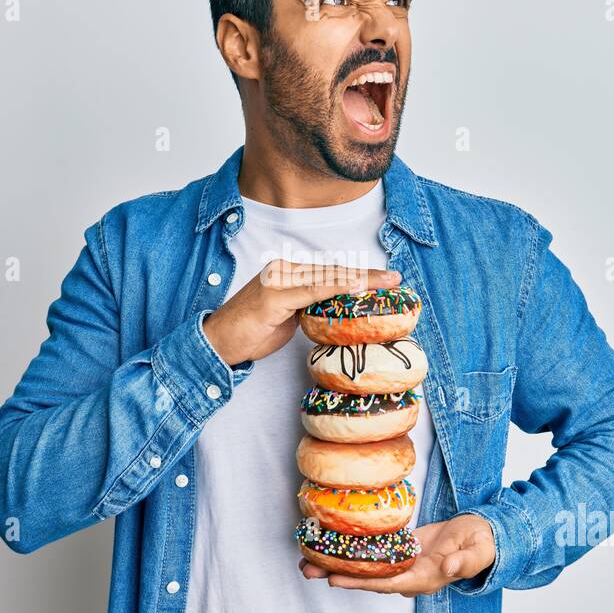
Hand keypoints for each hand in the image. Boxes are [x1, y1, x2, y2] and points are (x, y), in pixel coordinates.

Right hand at [202, 260, 400, 366]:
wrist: (216, 342)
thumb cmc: (250, 333)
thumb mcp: (287, 318)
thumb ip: (309, 309)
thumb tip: (335, 314)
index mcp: (288, 273)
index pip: (330, 273)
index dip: (359, 276)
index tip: (386, 280)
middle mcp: (284, 270)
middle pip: (333, 271)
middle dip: (367, 277)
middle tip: (397, 279)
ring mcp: (278, 280)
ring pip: (326, 277)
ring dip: (359, 280)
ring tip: (386, 283)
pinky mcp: (273, 295)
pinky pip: (312, 290)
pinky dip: (336, 288)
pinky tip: (355, 289)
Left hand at [299, 514, 495, 595]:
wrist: (483, 536)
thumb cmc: (482, 543)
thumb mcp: (478, 550)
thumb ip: (464, 561)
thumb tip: (449, 568)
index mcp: (425, 579)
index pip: (387, 583)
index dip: (361, 583)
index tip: (335, 580)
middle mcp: (409, 576)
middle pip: (368, 579)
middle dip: (338, 575)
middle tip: (307, 570)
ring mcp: (403, 564)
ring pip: (366, 567)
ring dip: (338, 564)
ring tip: (308, 561)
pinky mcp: (401, 550)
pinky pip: (373, 553)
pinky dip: (353, 551)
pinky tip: (333, 544)